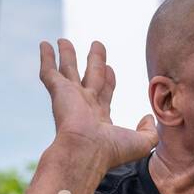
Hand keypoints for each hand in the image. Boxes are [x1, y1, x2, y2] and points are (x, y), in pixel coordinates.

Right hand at [39, 38, 157, 171]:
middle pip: (90, 76)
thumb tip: (148, 117)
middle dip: (94, 60)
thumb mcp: (142, 143)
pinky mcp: (58, 92)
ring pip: (67, 70)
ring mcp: (70, 97)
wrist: (85, 152)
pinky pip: (49, 71)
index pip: (105, 91)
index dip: (109, 78)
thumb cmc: (111, 151)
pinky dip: (46, 58)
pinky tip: (44, 44)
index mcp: (100, 116)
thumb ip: (149, 130)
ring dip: (67, 55)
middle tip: (96, 45)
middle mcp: (84, 105)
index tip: (110, 67)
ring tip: (63, 40)